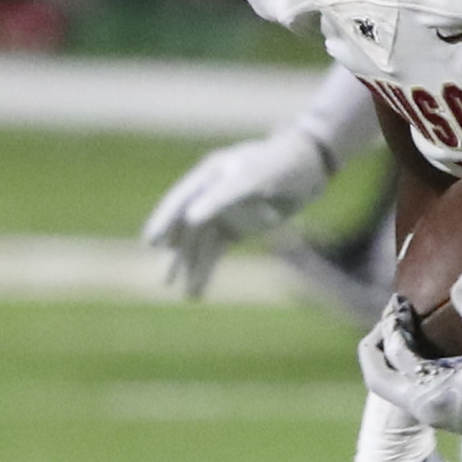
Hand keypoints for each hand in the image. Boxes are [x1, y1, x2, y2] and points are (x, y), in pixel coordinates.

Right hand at [140, 127, 335, 297]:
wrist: (310, 168)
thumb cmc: (279, 165)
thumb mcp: (251, 178)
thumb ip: (220, 197)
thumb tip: (190, 219)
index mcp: (209, 175)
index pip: (179, 200)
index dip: (164, 221)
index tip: (151, 243)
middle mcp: (211, 193)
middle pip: (187, 228)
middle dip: (179, 255)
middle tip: (166, 281)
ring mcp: (223, 211)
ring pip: (201, 244)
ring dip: (194, 268)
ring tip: (189, 296)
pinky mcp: (237, 227)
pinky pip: (217, 250)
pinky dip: (209, 269)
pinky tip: (200, 290)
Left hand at [356, 272, 461, 461]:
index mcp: (430, 397)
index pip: (384, 364)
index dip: (384, 330)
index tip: (396, 306)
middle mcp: (428, 408)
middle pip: (387, 373)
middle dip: (387, 339)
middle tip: (399, 310)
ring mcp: (440, 411)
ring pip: (403, 380)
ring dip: (402, 351)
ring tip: (413, 321)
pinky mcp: (454, 409)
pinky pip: (423, 383)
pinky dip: (421, 360)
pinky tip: (437, 340)